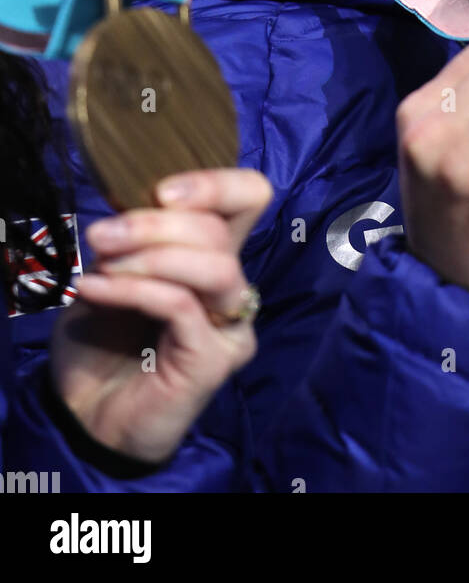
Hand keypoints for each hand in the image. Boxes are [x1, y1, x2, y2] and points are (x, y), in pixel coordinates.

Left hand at [49, 167, 272, 463]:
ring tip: (101, 265)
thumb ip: (135, 240)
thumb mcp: (113, 271)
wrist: (86, 416)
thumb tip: (130, 209)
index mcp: (212, 253)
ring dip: (150, 255)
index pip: (250, 197)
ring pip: (215, 264)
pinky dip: (135, 289)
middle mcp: (230, 285)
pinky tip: (95, 290)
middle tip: (100, 236)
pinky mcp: (215, 357)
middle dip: (155, 223)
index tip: (161, 191)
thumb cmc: (102, 340)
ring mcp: (229, 323)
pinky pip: (182, 304)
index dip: (216, 183)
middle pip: (220, 228)